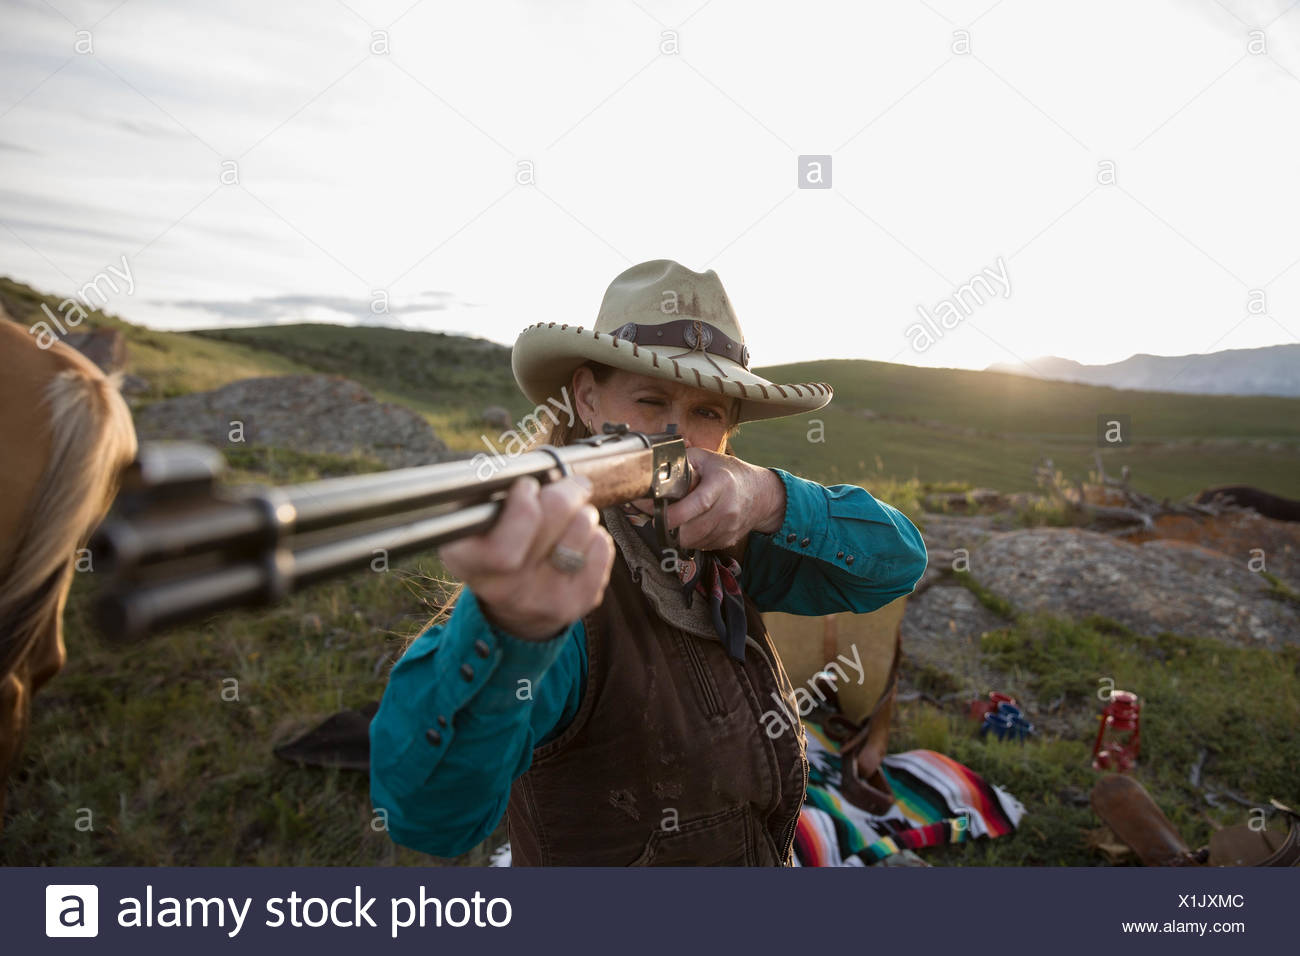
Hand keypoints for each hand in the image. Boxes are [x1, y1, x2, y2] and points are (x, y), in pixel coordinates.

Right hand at [437, 475, 614, 640]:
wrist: (513, 606)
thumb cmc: (496, 541)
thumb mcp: (481, 517)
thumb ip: (497, 493)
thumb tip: (541, 470)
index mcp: (468, 561)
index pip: (502, 549)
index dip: (522, 509)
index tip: (527, 486)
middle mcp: (502, 589)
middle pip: (550, 523)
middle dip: (565, 493)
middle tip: (570, 484)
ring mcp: (541, 602)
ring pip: (581, 531)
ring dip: (583, 513)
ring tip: (574, 515)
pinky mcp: (574, 605)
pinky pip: (601, 549)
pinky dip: (596, 535)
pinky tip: (580, 539)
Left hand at [662, 448, 785, 551]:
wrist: (760, 494)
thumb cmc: (729, 473)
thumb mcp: (707, 458)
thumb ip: (683, 460)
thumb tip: (657, 468)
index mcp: (721, 484)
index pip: (698, 504)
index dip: (674, 513)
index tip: (656, 512)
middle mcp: (728, 508)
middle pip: (692, 530)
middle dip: (669, 528)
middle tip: (658, 518)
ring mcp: (729, 527)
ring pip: (694, 541)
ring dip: (678, 535)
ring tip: (674, 520)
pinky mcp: (728, 540)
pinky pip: (701, 545)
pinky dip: (691, 538)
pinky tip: (691, 525)